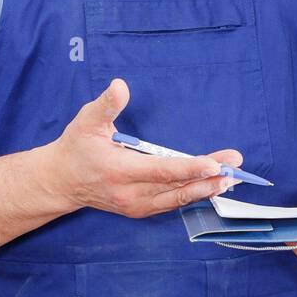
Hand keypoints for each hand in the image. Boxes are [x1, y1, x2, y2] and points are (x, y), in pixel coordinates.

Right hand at [41, 78, 241, 217]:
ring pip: (178, 200)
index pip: (161, 171)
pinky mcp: (141, 210)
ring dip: (207, 189)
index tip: (214, 163)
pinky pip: (172, 204)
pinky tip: (214, 185)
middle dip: (209, 179)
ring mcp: (137, 206)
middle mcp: (131, 194)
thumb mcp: (86, 121)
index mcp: (120, 171)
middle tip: (236, 168)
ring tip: (232, 177)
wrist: (60, 181)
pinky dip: (194, 195)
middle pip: (177, 189)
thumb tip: (120, 86)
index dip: (189, 168)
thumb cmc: (76, 148)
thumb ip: (106, 105)